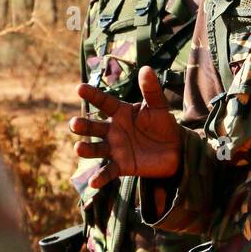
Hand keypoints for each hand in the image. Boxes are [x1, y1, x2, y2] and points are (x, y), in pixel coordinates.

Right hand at [69, 66, 181, 187]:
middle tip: (74, 123)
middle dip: (82, 125)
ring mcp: (115, 149)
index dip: (92, 95)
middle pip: (94, 127)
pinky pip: (108, 172)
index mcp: (121, 113)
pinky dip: (100, 178)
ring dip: (86, 149)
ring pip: (96, 149)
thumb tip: (146, 69)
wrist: (176, 150)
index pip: (104, 102)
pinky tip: (94, 182)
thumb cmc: (164, 125)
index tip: (79, 88)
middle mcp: (113, 130)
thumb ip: (151, 90)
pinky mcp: (122, 166)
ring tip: (78, 147)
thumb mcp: (159, 106)